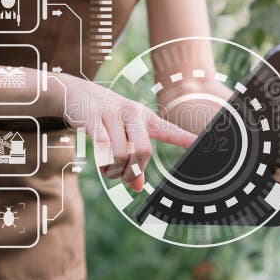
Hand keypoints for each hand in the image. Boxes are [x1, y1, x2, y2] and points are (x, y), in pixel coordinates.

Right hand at [55, 74, 195, 190]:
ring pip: (121, 153)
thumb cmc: (108, 117)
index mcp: (144, 117)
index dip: (185, 138)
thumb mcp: (124, 134)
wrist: (78, 93)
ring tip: (112, 172)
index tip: (200, 144)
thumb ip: (134, 159)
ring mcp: (112, 114)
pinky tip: (103, 167)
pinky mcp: (93, 118)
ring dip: (116, 171)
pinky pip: (102, 148)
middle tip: (128, 178)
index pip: (169, 130)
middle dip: (135, 170)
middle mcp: (131, 113)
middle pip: (143, 150)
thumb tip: (138, 186)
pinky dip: (103, 165)